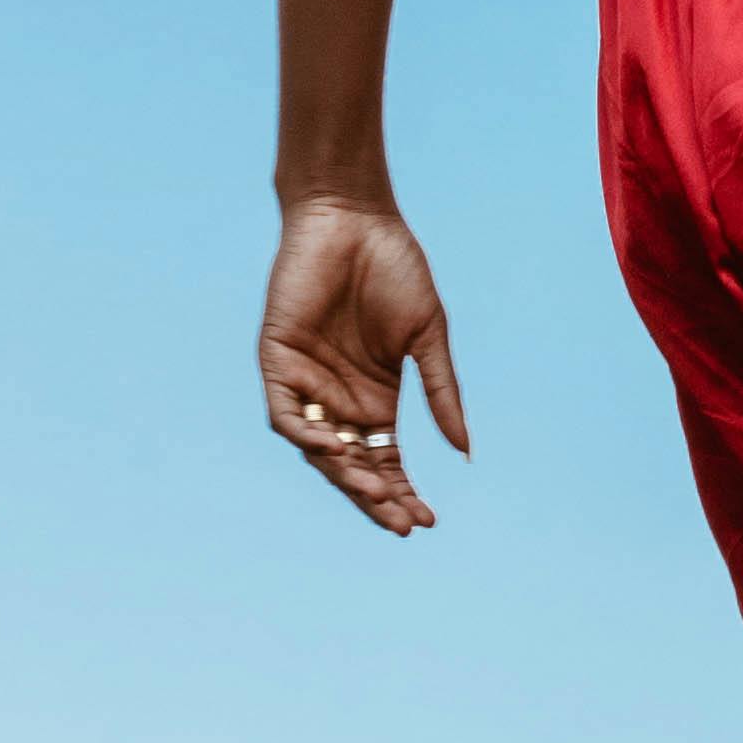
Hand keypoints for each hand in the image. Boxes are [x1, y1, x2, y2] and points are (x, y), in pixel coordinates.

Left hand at [259, 196, 468, 541]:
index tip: (427, 521)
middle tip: (401, 523)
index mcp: (375, 399)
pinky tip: (335, 448)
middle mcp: (339, 401)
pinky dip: (307, 436)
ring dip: (345, 475)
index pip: (385, 462)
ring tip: (375, 493)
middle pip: (353, 466)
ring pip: (319, 450)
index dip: (402, 494)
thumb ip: (442, 391)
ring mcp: (306, 384)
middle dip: (375, 498)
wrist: (354, 220)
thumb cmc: (394, 269)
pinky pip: (285, 414)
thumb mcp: (428, 337)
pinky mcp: (277, 363)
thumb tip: (465, 449)